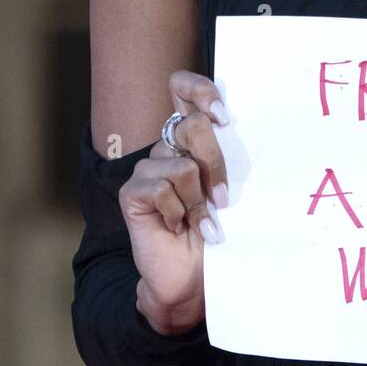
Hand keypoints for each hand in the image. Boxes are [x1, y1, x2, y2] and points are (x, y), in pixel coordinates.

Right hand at [119, 71, 229, 326]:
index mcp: (190, 139)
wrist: (192, 276)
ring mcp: (147, 169)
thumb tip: (233, 127)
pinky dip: (178, 212)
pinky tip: (177, 227)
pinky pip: (161, 188)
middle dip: (214, 163)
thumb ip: (225, 156)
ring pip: (182, 166)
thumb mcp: (228, 188)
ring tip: (202, 223)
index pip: (183, 88)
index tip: (224, 116)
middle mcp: (166, 147)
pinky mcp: (133, 192)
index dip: (200, 90)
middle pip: (190, 126)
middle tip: (224, 198)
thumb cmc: (216, 229)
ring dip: (199, 201)